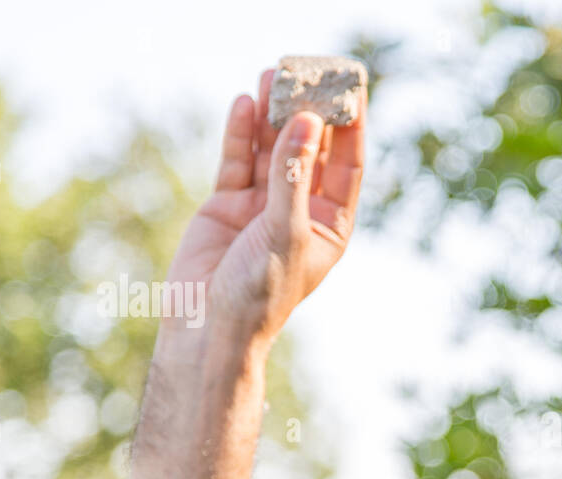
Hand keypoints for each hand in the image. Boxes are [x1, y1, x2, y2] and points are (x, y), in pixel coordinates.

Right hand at [165, 68, 365, 348]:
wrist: (208, 325)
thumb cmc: (259, 292)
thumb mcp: (284, 232)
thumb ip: (292, 176)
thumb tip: (307, 123)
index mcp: (330, 224)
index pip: (347, 166)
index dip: (351, 128)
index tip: (353, 89)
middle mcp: (300, 211)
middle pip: (309, 149)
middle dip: (307, 111)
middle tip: (306, 71)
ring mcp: (263, 205)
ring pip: (271, 149)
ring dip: (272, 113)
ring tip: (272, 74)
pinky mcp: (228, 204)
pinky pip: (237, 159)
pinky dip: (240, 133)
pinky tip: (245, 102)